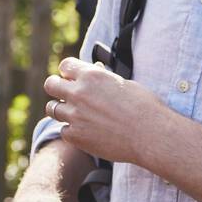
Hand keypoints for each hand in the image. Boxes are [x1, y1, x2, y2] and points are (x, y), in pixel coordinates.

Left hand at [43, 56, 166, 163]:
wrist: (150, 134)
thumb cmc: (144, 107)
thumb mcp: (123, 83)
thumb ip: (102, 78)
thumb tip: (95, 72)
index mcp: (91, 75)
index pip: (65, 66)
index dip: (68, 72)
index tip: (71, 77)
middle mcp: (78, 93)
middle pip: (50, 85)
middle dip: (56, 87)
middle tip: (63, 94)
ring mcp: (74, 115)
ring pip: (52, 109)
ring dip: (61, 110)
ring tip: (74, 113)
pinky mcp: (75, 135)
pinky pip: (63, 130)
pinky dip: (72, 131)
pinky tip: (85, 132)